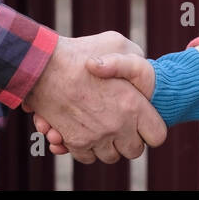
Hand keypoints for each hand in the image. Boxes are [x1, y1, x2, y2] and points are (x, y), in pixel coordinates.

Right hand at [21, 32, 164, 163]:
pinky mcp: (75, 142)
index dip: (151, 128)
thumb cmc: (80, 51)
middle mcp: (117, 126)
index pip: (157, 135)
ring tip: (101, 125)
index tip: (143, 120)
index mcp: (134, 105)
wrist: (41, 65)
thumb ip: (133, 57)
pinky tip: (83, 129)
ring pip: (110, 156)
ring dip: (107, 145)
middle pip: (134, 151)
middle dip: (129, 139)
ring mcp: (96, 137)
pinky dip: (86, 148)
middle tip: (121, 124)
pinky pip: (88, 157)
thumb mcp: (116, 42)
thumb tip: (139, 70)